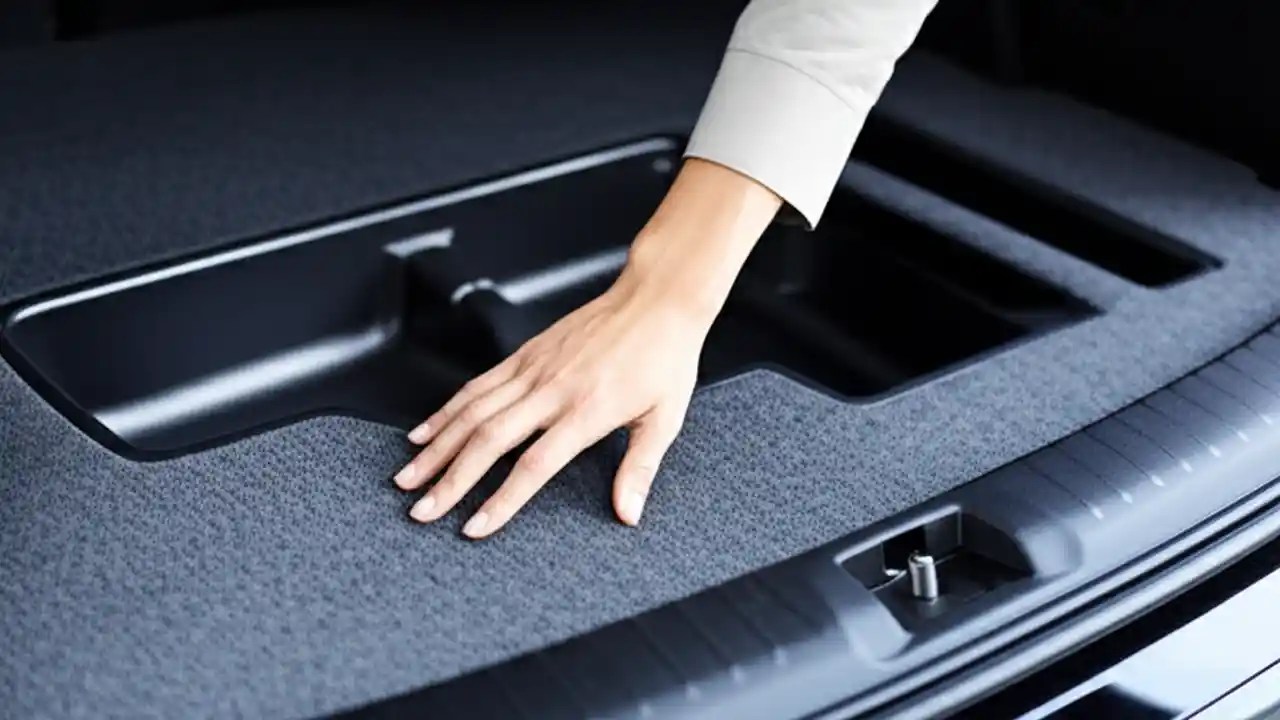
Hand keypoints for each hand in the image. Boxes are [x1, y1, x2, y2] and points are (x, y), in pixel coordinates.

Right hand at [393, 158, 781, 537]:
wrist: (656, 298)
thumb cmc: (664, 358)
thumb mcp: (665, 418)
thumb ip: (640, 468)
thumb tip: (628, 514)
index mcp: (587, 410)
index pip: (534, 465)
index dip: (501, 500)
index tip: (473, 528)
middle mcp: (552, 389)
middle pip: (489, 440)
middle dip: (450, 480)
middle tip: (421, 512)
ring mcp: (533, 367)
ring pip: (472, 410)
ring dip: (437, 447)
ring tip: (407, 478)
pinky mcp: (525, 353)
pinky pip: (478, 385)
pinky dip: (447, 410)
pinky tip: (425, 431)